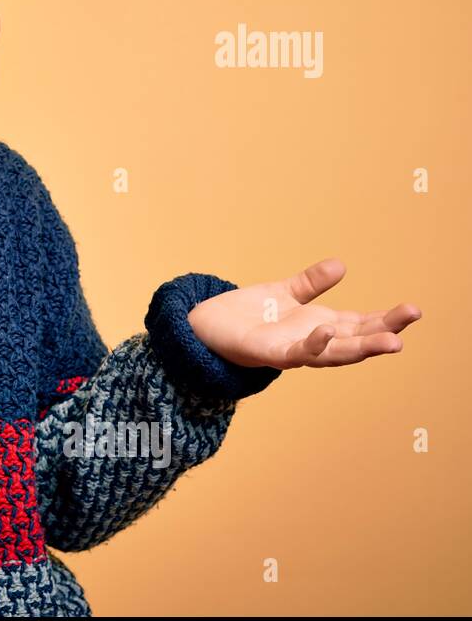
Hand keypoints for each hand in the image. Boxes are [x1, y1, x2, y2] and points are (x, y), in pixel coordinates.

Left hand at [186, 257, 421, 369]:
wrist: (206, 327)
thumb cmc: (247, 314)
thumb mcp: (284, 292)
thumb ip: (310, 283)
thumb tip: (341, 265)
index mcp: (319, 326)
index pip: (360, 324)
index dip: (386, 320)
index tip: (414, 310)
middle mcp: (311, 342)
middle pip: (355, 340)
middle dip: (385, 333)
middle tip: (413, 319)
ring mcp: (292, 351)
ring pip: (334, 354)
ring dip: (362, 348)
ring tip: (392, 342)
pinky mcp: (269, 355)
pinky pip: (296, 353)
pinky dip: (314, 344)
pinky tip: (328, 331)